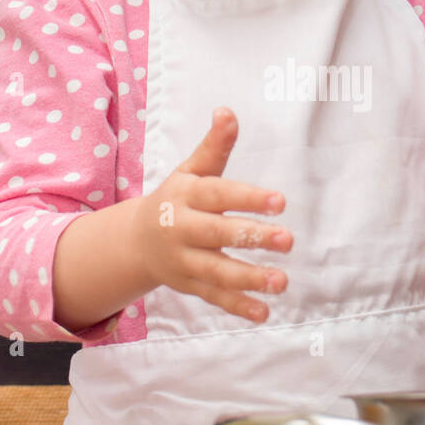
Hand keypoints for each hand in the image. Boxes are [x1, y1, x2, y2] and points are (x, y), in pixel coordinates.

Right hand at [131, 107, 291, 322]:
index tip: (281, 201)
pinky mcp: (189, 285)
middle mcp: (182, 229)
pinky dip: (237, 307)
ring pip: (217, 271)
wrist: (136, 240)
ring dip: (249, 278)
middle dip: (252, 237)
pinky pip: (214, 298)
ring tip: (282, 281)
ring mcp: (184, 260)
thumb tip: (228, 111)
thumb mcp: (191, 170)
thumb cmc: (177, 198)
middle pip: (217, 234)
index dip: (248, 198)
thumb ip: (215, 146)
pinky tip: (264, 312)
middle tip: (289, 240)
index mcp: (185, 196)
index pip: (218, 195)